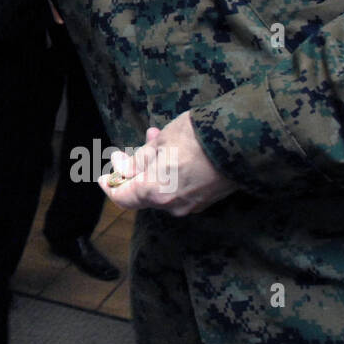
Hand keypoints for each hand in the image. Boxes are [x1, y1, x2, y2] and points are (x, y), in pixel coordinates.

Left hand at [97, 111, 237, 216]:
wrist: (240, 143)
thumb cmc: (195, 138)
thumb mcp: (160, 143)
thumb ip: (138, 161)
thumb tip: (121, 167)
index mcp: (154, 192)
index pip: (123, 198)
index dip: (110, 186)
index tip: (103, 176)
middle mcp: (171, 205)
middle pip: (142, 193)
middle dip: (135, 170)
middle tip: (132, 149)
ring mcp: (190, 205)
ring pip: (161, 189)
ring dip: (154, 168)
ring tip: (155, 139)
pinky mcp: (205, 200)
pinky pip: (179, 190)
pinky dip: (170, 174)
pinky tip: (174, 150)